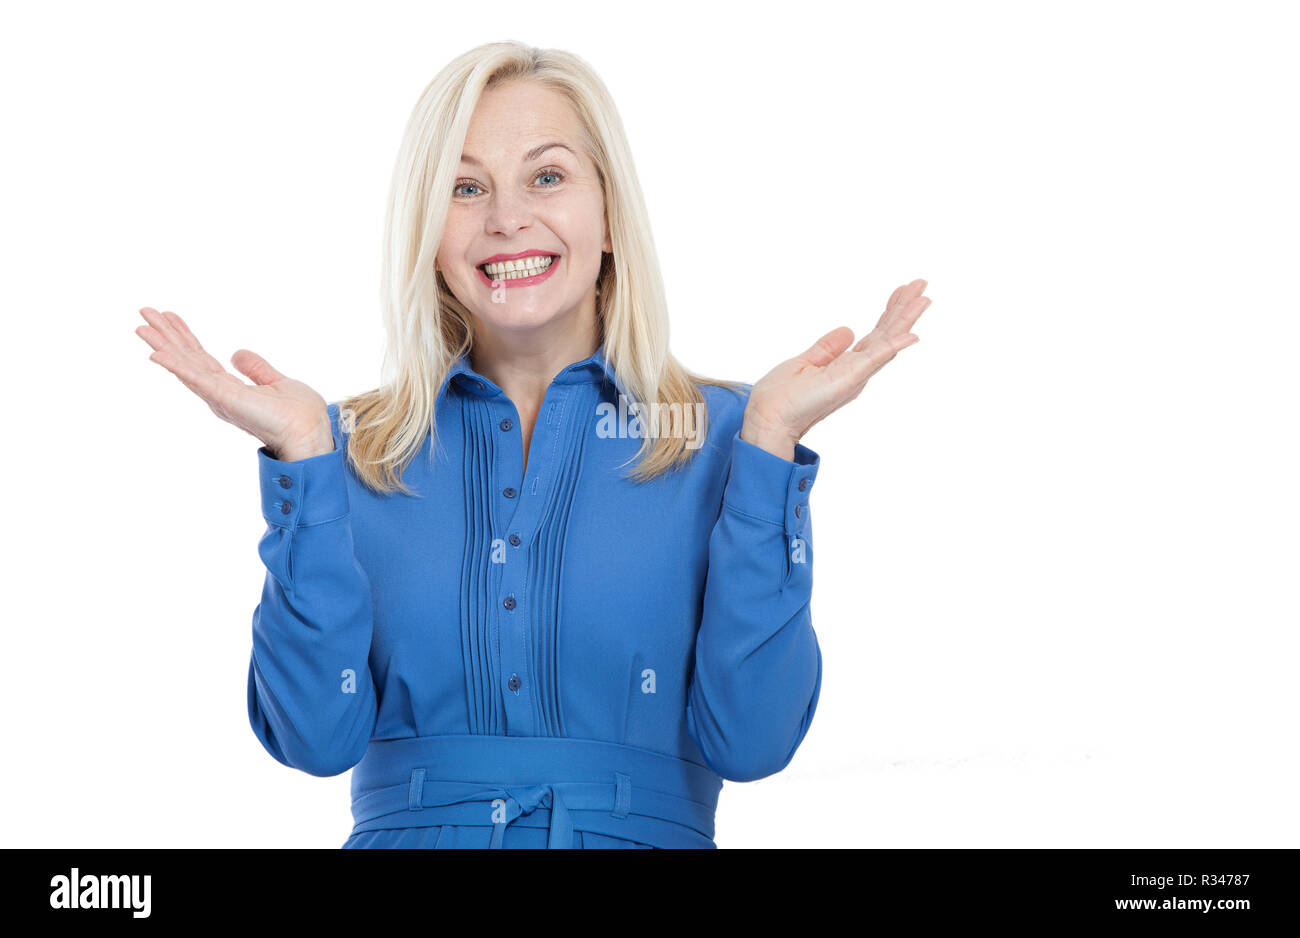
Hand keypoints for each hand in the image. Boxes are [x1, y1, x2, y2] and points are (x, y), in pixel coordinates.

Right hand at [135, 307, 334, 460]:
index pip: (201, 358)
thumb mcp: (275, 381)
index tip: (169, 316)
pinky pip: (195, 379)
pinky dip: (175, 366)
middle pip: (187, 358)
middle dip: (165, 336)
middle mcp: (218, 393)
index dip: (184, 337)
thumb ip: (256, 368)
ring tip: (141, 326)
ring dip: (162, 345)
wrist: (310, 431)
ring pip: (185, 365)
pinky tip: (156, 353)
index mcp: (229, 389)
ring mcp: (219, 397)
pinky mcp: (224, 399)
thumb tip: (236, 354)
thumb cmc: (298, 414)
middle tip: (145, 312)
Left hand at [741, 279, 930, 458]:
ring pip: (887, 342)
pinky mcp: (848, 379)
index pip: (875, 334)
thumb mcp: (806, 362)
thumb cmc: (781, 397)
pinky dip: (894, 347)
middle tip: (921, 284)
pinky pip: (875, 359)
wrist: (768, 417)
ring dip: (906, 320)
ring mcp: (855, 375)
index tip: (902, 290)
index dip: (889, 312)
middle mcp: (856, 370)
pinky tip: (911, 335)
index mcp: (847, 365)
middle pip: (886, 334)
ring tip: (924, 298)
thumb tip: (849, 330)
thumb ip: (828, 347)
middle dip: (904, 309)